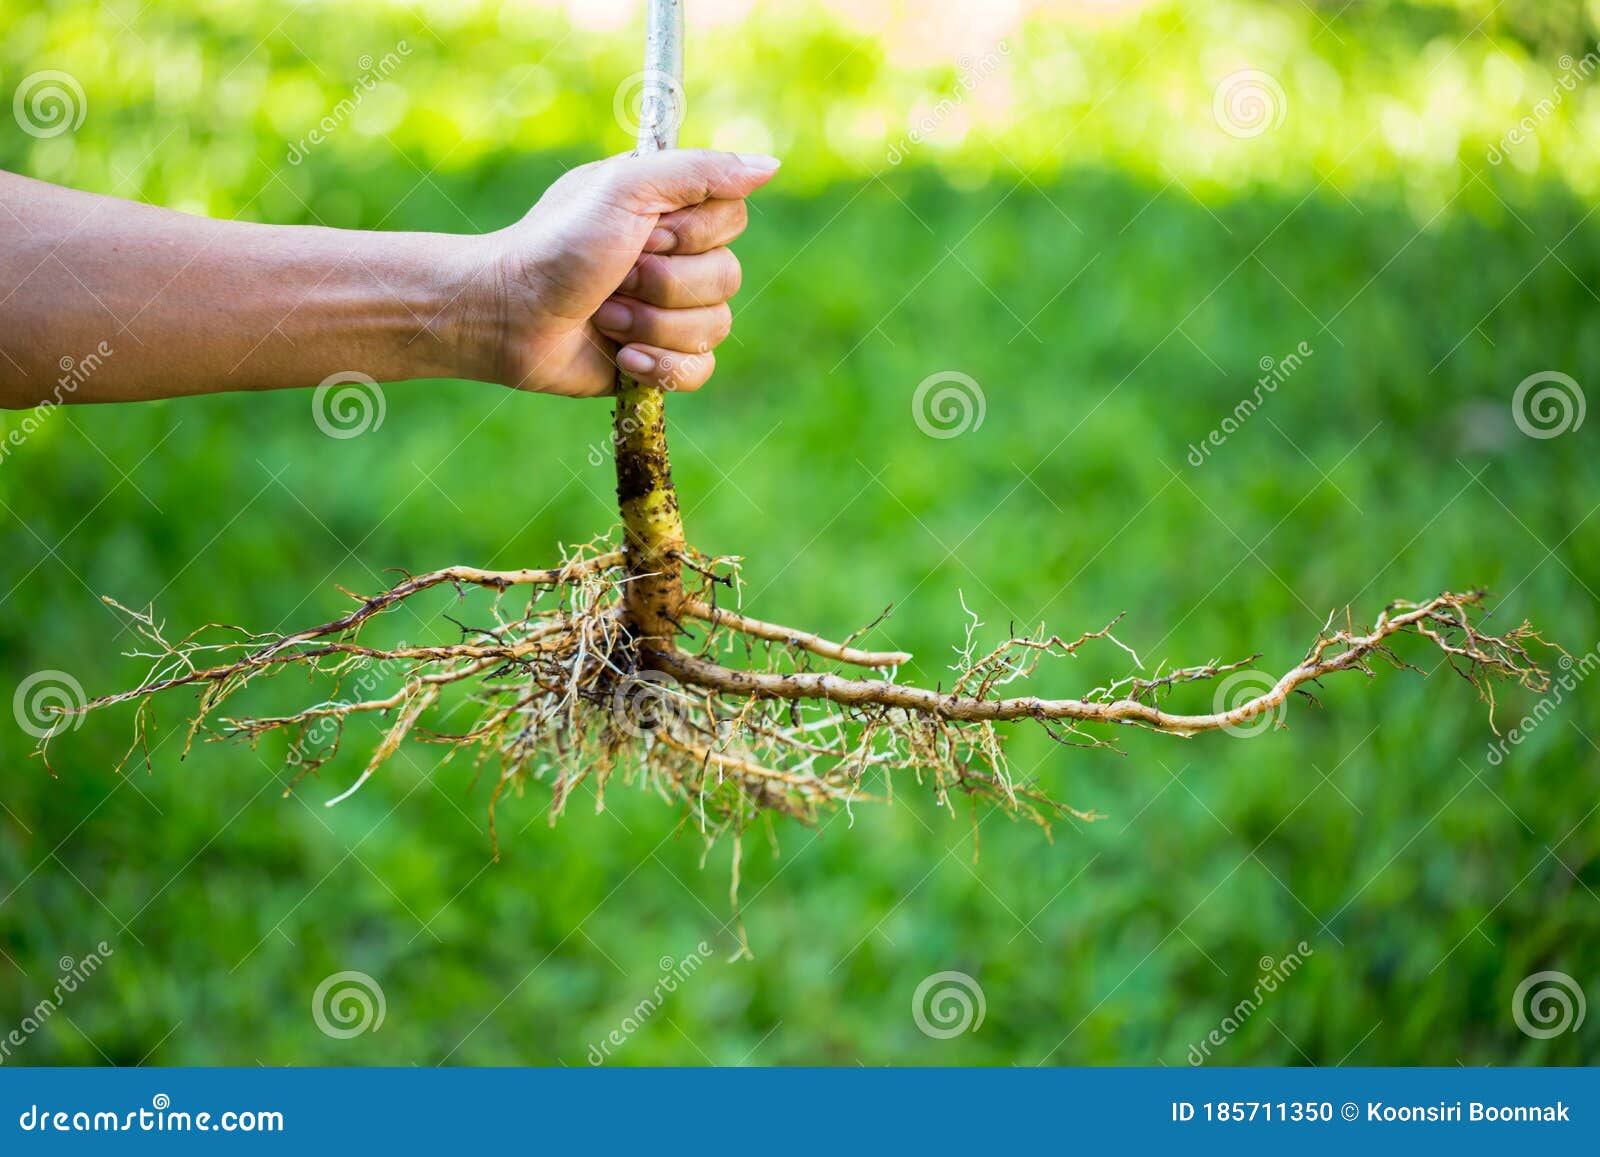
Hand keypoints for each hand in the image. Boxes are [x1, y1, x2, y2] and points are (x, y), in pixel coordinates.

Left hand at [477, 149, 779, 397]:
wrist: (510, 315)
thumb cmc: (558, 244)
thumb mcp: (626, 188)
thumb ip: (698, 172)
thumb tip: (770, 164)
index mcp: (671, 210)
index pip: (732, 218)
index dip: (693, 234)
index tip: (646, 232)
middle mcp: (676, 258)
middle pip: (728, 277)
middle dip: (665, 285)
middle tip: (615, 277)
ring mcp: (668, 311)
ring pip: (715, 328)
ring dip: (652, 325)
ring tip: (606, 316)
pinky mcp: (658, 359)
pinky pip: (699, 370)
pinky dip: (661, 366)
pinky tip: (623, 358)